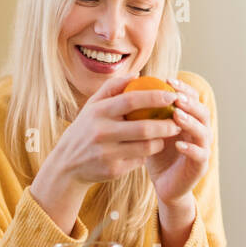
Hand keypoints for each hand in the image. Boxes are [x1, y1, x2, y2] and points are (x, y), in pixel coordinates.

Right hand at [30, 76, 180, 230]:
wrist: (66, 165)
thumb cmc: (85, 130)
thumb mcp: (91, 106)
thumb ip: (112, 88)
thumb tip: (138, 76)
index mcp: (98, 112)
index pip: (131, 100)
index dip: (155, 97)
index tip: (172, 95)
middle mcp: (101, 132)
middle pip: (143, 127)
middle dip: (166, 124)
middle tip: (178, 121)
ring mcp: (107, 153)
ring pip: (146, 147)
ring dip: (160, 141)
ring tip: (166, 135)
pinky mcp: (113, 170)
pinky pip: (139, 161)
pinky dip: (147, 154)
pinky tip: (148, 149)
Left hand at [147, 80, 211, 207]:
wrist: (163, 184)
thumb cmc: (154, 154)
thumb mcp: (149, 130)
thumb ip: (146, 112)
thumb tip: (130, 86)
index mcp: (190, 120)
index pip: (192, 99)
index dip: (184, 88)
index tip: (167, 80)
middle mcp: (200, 132)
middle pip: (203, 112)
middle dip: (190, 102)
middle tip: (175, 96)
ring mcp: (203, 149)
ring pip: (204, 131)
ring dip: (191, 122)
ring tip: (176, 115)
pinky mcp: (200, 167)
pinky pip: (200, 155)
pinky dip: (190, 148)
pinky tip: (178, 144)